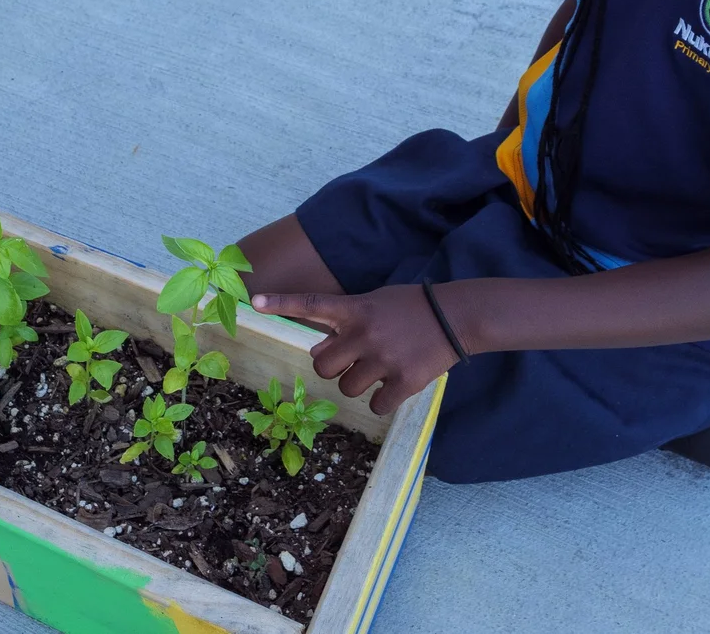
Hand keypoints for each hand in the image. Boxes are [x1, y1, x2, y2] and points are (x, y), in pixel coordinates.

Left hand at [251, 284, 459, 415]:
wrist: (455, 317)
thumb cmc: (409, 308)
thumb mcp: (373, 305)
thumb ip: (344, 324)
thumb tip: (318, 350)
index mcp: (355, 309)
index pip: (311, 303)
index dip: (281, 303)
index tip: (254, 302)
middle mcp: (364, 333)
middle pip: (322, 365)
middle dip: (332, 367)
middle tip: (351, 361)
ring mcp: (383, 359)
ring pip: (346, 388)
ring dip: (357, 384)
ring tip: (379, 370)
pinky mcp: (403, 382)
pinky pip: (376, 406)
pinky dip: (382, 401)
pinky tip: (395, 385)